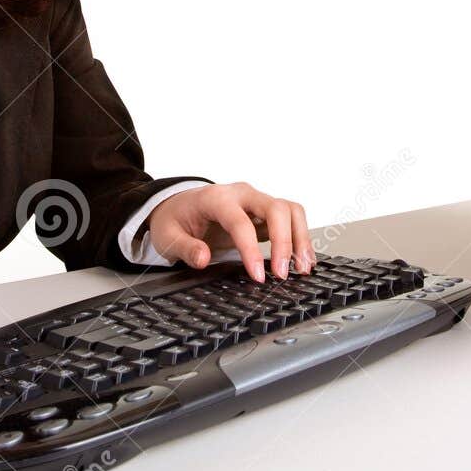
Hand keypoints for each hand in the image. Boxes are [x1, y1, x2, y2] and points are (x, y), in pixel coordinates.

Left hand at [146, 181, 313, 281]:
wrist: (178, 205)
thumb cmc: (175, 218)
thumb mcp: (167, 236)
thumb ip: (185, 248)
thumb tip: (203, 258)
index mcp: (216, 198)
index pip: (240, 221)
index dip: (251, 249)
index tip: (258, 275)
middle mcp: (241, 194)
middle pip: (275, 208)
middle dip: (284, 242)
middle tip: (282, 274)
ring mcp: (256, 201)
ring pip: (289, 210)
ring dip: (300, 238)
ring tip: (302, 268)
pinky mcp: (264, 212)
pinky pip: (290, 218)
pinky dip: (300, 236)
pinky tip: (302, 259)